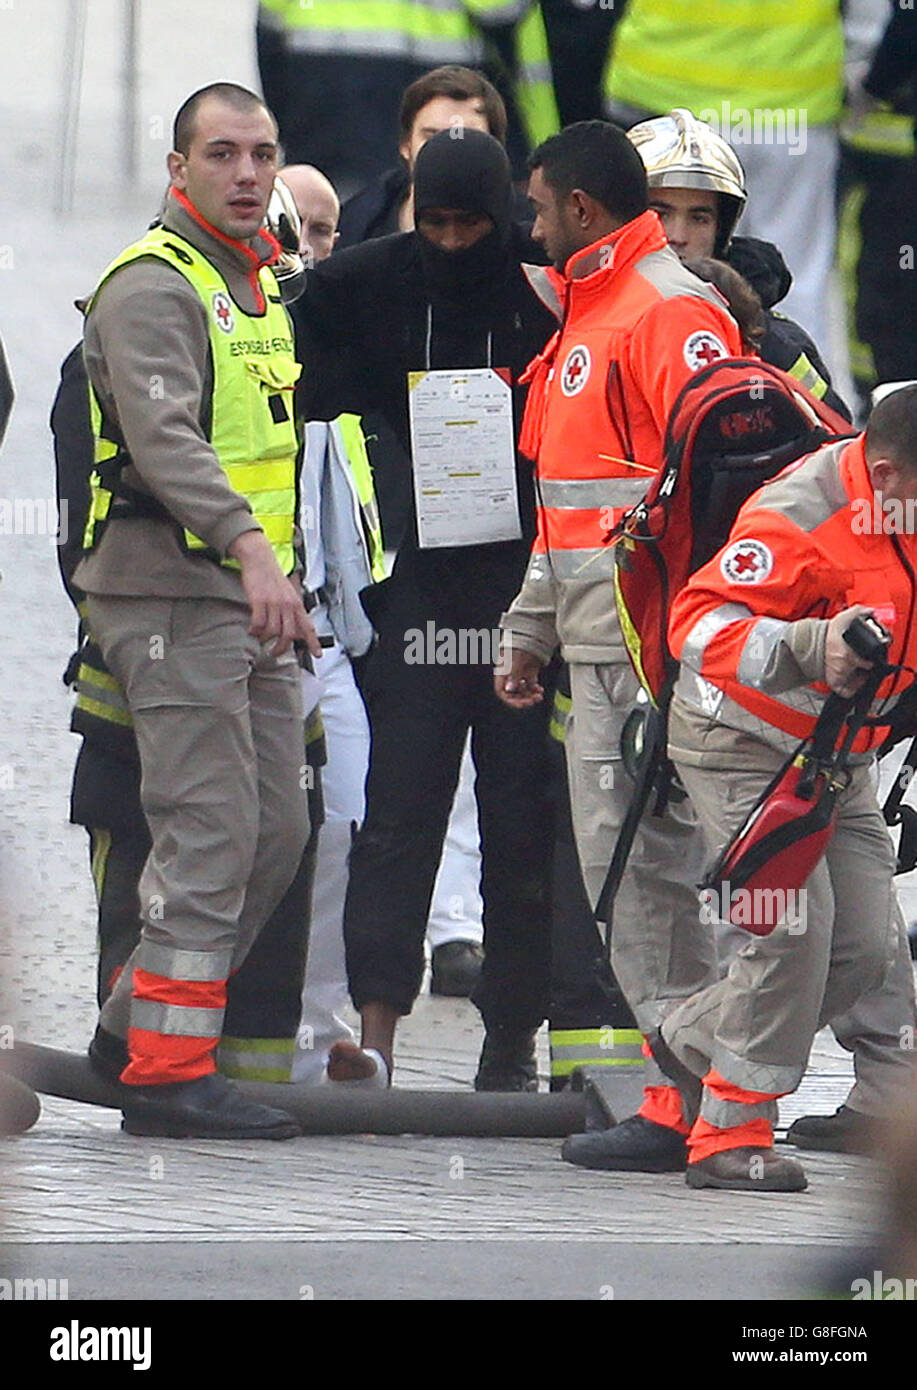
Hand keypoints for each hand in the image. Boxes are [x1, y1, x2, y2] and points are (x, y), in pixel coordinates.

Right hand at [228, 530, 320, 656]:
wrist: (260, 559)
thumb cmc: (272, 577)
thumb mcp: (288, 594)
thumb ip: (293, 611)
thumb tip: (296, 630)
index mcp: (296, 603)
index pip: (308, 627)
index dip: (314, 642)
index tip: (317, 654)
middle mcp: (287, 604)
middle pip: (289, 634)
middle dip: (281, 647)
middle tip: (274, 652)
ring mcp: (273, 603)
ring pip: (273, 631)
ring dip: (265, 639)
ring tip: (260, 638)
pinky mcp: (259, 601)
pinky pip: (258, 624)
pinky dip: (254, 631)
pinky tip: (252, 630)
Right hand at [494, 643, 543, 708]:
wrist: (531, 633)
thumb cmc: (519, 644)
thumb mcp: (515, 660)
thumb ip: (513, 675)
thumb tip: (510, 688)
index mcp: (502, 672)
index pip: (502, 691)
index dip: (511, 700)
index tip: (522, 703)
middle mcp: (510, 675)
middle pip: (513, 693)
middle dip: (523, 699)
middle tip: (533, 701)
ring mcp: (520, 673)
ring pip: (523, 690)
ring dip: (530, 695)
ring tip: (538, 696)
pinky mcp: (529, 671)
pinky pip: (531, 685)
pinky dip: (535, 690)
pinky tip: (539, 690)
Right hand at [824, 605, 876, 696]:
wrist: (809, 643)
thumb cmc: (826, 632)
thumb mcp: (842, 618)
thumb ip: (858, 612)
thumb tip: (871, 610)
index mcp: (847, 655)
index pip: (868, 664)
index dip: (873, 661)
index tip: (874, 657)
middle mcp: (843, 668)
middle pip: (864, 674)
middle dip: (868, 669)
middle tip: (869, 663)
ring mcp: (837, 676)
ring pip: (857, 683)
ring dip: (861, 679)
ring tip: (861, 672)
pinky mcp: (833, 682)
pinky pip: (846, 692)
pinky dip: (851, 689)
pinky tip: (853, 682)